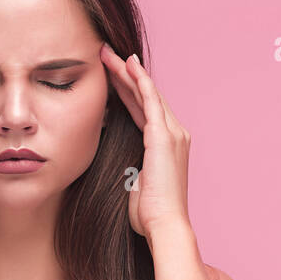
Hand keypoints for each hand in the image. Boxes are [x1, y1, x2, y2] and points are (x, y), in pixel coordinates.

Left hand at [99, 43, 191, 239]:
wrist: (165, 225)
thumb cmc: (148, 214)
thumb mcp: (133, 183)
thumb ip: (127, 165)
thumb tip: (113, 161)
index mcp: (166, 145)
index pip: (143, 109)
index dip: (126, 90)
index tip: (110, 75)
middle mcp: (174, 134)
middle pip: (145, 95)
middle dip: (125, 73)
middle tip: (106, 53)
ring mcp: (172, 134)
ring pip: (147, 93)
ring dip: (127, 71)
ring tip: (108, 53)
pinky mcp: (164, 137)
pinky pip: (151, 101)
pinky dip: (140, 81)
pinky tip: (128, 66)